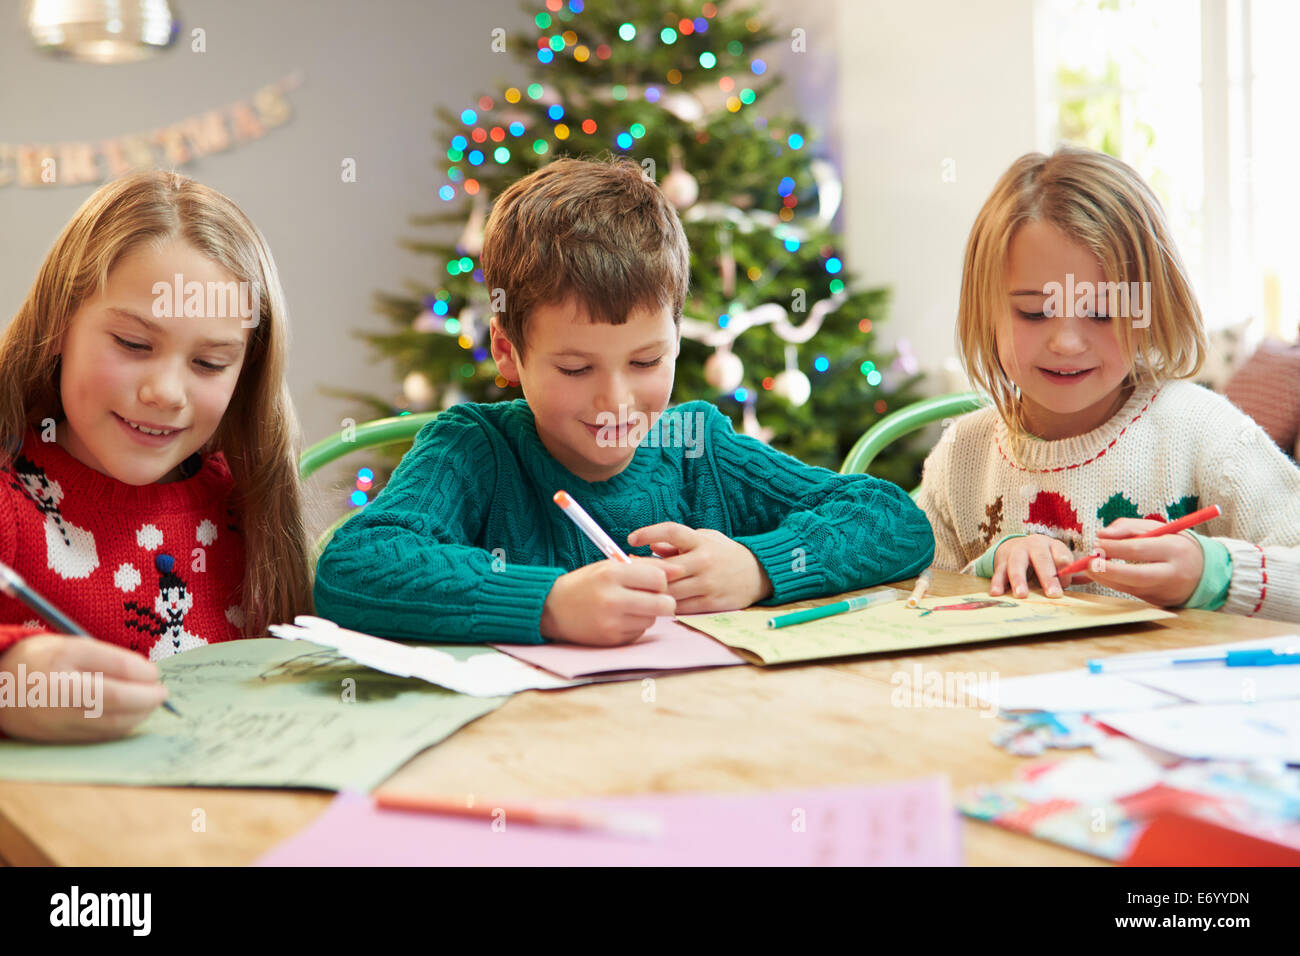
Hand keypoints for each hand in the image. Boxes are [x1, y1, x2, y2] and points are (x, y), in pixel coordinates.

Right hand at [0, 635, 168, 741]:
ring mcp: (56, 722)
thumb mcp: (74, 645)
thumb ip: (112, 659)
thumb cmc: (43, 660)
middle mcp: (57, 697)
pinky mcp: (58, 739)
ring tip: (150, 704)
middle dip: (146, 700)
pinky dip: (121, 727)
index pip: (114, 674)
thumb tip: (149, 676)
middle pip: (114, 704)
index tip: (156, 674)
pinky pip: (98, 736)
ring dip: (138, 716)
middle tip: (162, 693)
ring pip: (109, 724)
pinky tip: (131, 716)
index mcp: (62, 664)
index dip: (142, 676)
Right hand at [540, 557, 678, 645]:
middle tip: (656, 598)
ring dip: (648, 614)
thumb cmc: (586, 584)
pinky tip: (619, 619)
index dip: (661, 580)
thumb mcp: (611, 566)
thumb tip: (680, 571)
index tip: (653, 582)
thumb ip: (645, 567)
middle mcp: (612, 598)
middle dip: (665, 601)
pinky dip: (635, 626)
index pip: (658, 578)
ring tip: (629, 607)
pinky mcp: (611, 639)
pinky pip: (639, 633)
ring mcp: (612, 622)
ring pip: (653, 619)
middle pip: (663, 604)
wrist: (553, 609)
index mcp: (612, 574)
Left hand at [627, 522, 773, 613]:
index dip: (649, 533)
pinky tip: (660, 601)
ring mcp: (708, 584)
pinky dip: (668, 604)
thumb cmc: (724, 554)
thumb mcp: (705, 539)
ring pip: (671, 591)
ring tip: (642, 589)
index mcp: (701, 542)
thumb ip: (678, 543)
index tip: (631, 539)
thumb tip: (651, 547)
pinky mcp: (711, 602)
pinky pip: (681, 607)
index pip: (671, 532)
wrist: (759, 573)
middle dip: (645, 572)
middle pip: (665, 569)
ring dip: (654, 591)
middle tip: (629, 573)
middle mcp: (704, 561)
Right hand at [990, 534, 1079, 597]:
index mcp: (1052, 545)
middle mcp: (1034, 545)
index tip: (1067, 583)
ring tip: (1021, 595)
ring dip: (1019, 580)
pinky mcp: (1002, 561)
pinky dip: (997, 583)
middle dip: (1047, 577)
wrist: (1014, 547)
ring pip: (1017, 565)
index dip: (1065, 568)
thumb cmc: (1042, 559)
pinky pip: (999, 572)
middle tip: (1053, 594)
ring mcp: (1016, 552)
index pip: (1061, 554)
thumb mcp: (1057, 560)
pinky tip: (997, 593)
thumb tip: (1094, 576)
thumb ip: (1072, 571)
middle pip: (1041, 559)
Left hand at [1084, 518, 1203, 606]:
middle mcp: (1172, 572)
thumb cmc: (1175, 545)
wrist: (1203, 572)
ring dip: (1104, 577)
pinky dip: (1112, 584)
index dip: (1113, 547)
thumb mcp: (1158, 528)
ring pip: (1129, 587)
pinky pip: (1130, 593)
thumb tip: (1101, 534)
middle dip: (1107, 569)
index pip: (1138, 549)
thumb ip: (1128, 527)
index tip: (1097, 542)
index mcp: (1175, 549)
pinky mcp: (1157, 602)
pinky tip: (1101, 575)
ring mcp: (1165, 591)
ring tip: (1090, 567)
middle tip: (1089, 561)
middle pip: (1135, 574)